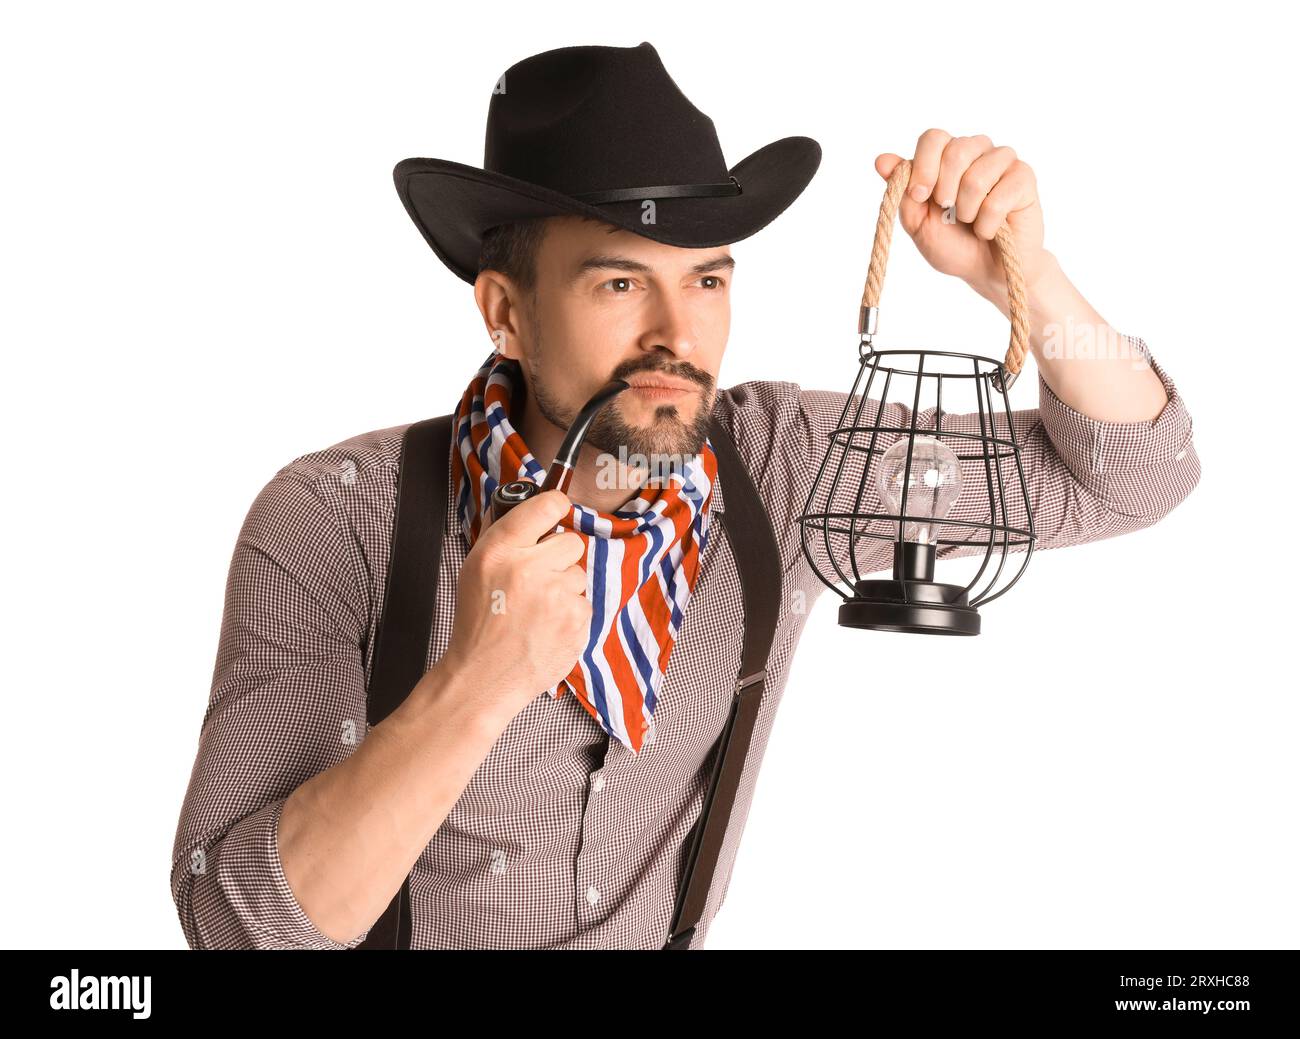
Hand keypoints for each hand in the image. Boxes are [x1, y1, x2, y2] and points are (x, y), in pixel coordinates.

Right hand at [440, 489, 591, 726]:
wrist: (484, 674)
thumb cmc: (479, 621)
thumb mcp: (475, 569)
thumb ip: (503, 536)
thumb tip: (527, 504)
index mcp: (500, 550)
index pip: (545, 506)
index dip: (555, 505)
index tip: (556, 509)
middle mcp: (530, 569)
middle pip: (571, 541)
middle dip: (558, 556)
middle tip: (538, 577)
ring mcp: (557, 597)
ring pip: (578, 575)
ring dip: (563, 588)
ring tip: (536, 610)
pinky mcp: (576, 621)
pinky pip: (583, 603)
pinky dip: (569, 614)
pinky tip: (546, 627)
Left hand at [874, 129, 1050, 298]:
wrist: (987, 270)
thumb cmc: (952, 245)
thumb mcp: (918, 223)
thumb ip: (901, 192)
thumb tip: (880, 160)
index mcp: (947, 156)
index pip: (933, 138)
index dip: (924, 166)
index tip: (920, 197)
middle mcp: (976, 151)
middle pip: (956, 149)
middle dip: (945, 191)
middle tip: (950, 212)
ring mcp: (1003, 161)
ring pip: (977, 176)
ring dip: (967, 212)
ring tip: (972, 222)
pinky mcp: (1024, 178)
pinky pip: (998, 198)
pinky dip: (988, 224)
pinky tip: (991, 230)